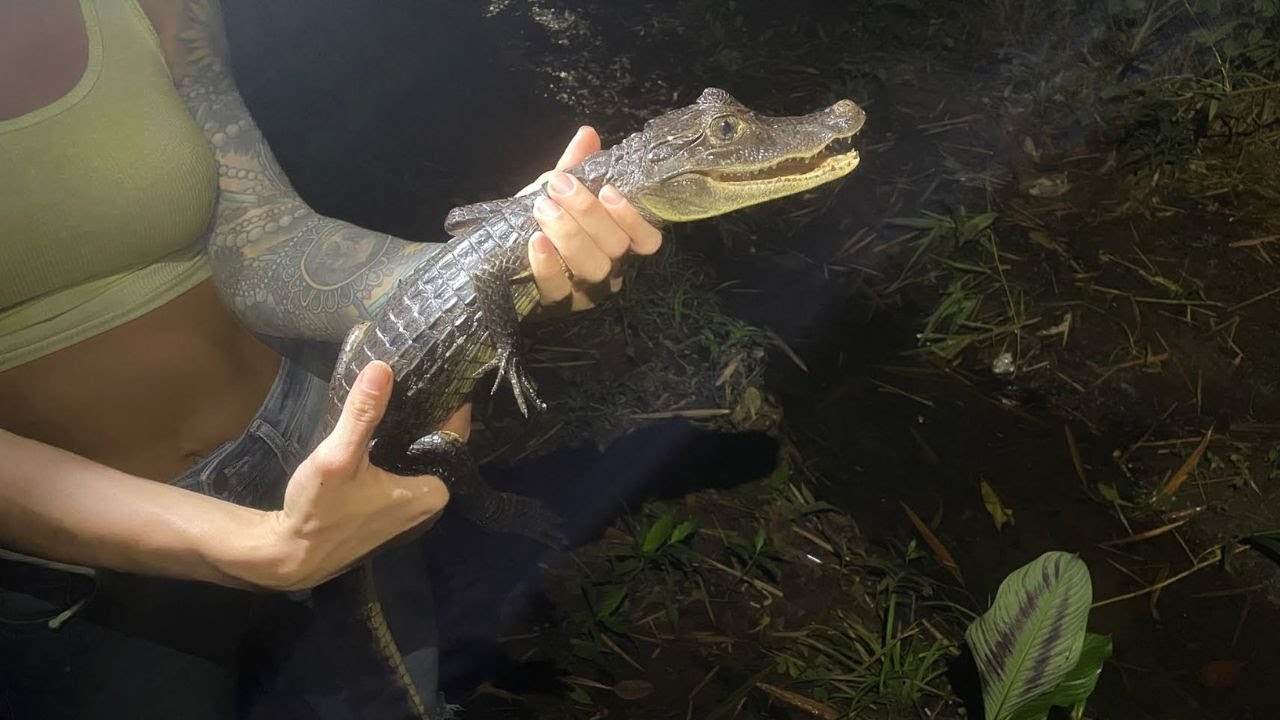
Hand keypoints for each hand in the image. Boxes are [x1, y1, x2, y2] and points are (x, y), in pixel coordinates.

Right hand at [260, 361, 464, 589]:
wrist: (292, 554)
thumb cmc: (319, 511)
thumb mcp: (338, 457)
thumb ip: (362, 414)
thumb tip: (382, 368)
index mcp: (433, 491)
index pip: (455, 434)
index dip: (448, 401)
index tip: (438, 369)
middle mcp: (430, 501)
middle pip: (439, 443)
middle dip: (428, 412)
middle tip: (414, 372)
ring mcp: (411, 506)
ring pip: (421, 455)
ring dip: (411, 429)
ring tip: (399, 389)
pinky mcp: (392, 507)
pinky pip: (405, 467)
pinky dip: (397, 446)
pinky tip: (381, 425)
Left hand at [525, 126, 662, 310]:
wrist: (496, 249)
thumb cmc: (538, 219)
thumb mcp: (555, 190)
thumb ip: (574, 166)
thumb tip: (587, 134)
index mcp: (617, 243)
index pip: (646, 241)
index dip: (633, 218)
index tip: (608, 190)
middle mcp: (608, 271)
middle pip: (615, 249)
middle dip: (589, 214)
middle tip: (559, 186)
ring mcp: (583, 292)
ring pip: (591, 269)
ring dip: (569, 234)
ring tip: (543, 207)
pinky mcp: (554, 304)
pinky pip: (556, 289)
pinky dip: (547, 263)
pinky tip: (535, 240)